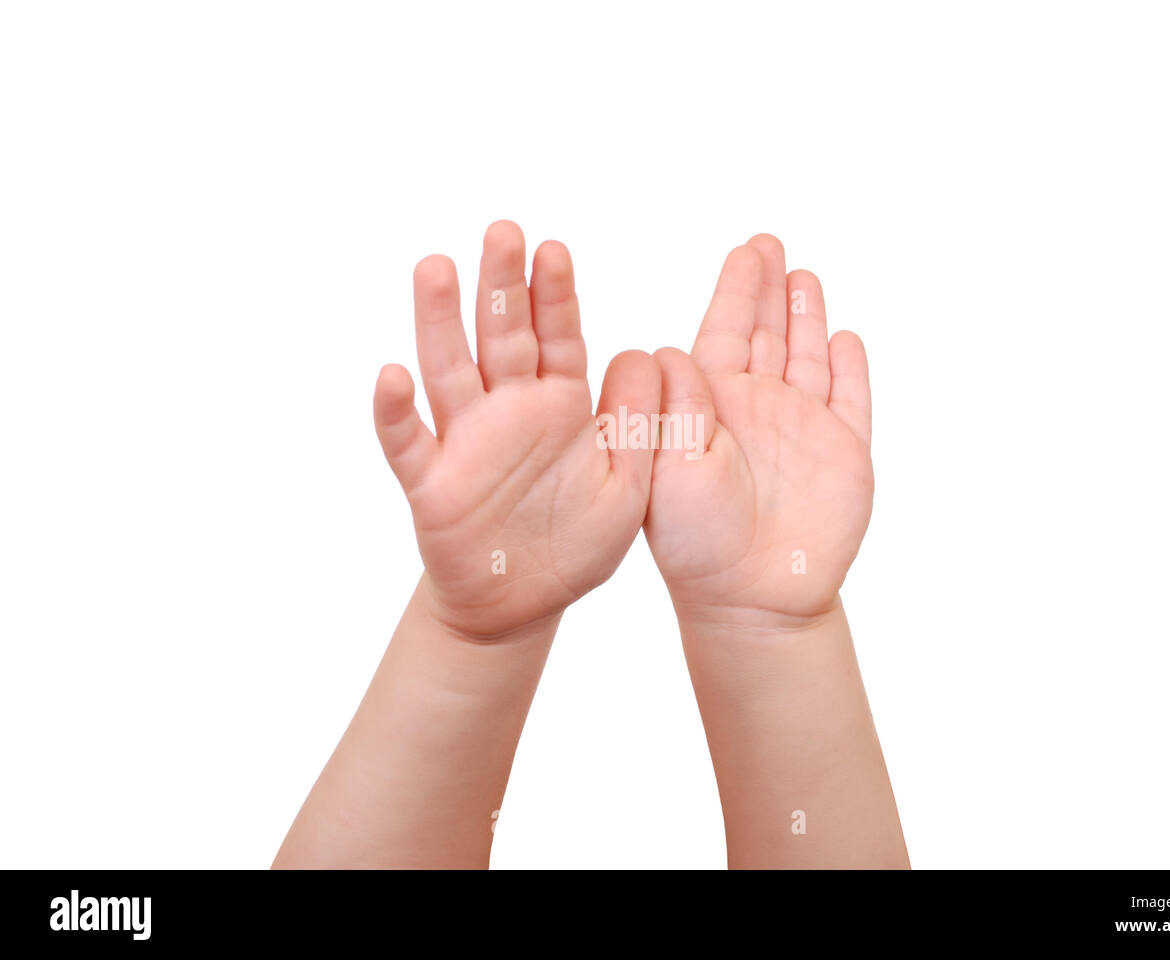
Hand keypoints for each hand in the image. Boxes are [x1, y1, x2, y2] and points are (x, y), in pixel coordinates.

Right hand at [373, 221, 659, 639]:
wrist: (523, 601)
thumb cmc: (578, 540)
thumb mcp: (631, 486)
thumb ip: (639, 424)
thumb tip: (645, 355)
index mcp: (561, 404)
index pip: (558, 335)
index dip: (554, 294)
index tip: (554, 248)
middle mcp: (509, 409)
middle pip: (500, 335)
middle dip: (501, 284)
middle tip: (502, 231)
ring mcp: (466, 440)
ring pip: (449, 370)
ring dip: (439, 321)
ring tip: (435, 267)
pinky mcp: (431, 481)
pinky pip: (408, 442)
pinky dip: (396, 412)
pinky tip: (392, 376)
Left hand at [645, 235, 872, 625]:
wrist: (753, 597)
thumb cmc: (697, 540)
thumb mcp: (669, 467)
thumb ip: (674, 405)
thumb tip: (671, 347)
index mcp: (711, 404)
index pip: (723, 331)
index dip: (736, 290)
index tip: (744, 251)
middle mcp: (756, 408)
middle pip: (765, 332)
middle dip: (767, 287)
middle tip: (768, 242)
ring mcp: (803, 427)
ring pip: (808, 356)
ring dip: (807, 315)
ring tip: (804, 274)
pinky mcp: (845, 451)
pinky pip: (852, 397)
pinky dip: (851, 367)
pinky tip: (846, 337)